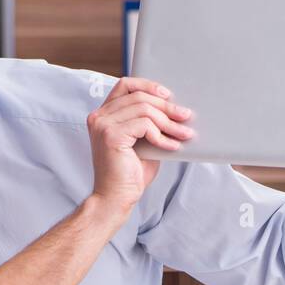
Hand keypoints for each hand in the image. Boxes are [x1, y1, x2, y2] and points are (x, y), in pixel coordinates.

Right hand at [86, 76, 193, 218]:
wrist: (116, 199)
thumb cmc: (129, 174)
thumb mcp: (143, 142)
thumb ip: (150, 123)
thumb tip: (176, 109)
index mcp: (103, 115)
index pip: (125, 85)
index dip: (148, 85)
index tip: (168, 95)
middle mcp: (99, 117)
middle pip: (139, 97)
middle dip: (167, 107)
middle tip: (186, 116)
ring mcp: (103, 125)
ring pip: (144, 109)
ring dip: (168, 122)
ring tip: (183, 134)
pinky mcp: (111, 136)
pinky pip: (144, 125)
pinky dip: (161, 135)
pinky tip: (170, 146)